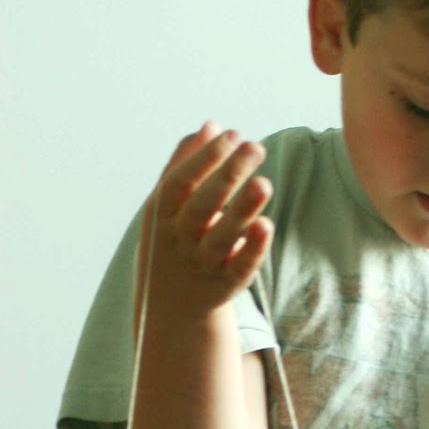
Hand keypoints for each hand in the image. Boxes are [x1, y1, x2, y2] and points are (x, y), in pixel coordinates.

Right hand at [138, 121, 274, 320]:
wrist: (171, 302)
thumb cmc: (174, 239)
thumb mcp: (168, 206)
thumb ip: (185, 165)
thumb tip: (211, 125)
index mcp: (162, 216)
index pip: (180, 183)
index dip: (204, 158)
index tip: (232, 134)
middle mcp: (180, 240)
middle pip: (201, 207)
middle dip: (226, 176)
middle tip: (255, 147)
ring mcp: (202, 264)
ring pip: (221, 238)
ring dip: (241, 210)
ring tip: (264, 183)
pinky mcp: (225, 284)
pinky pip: (240, 267)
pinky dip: (252, 249)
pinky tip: (266, 225)